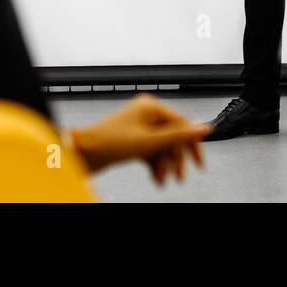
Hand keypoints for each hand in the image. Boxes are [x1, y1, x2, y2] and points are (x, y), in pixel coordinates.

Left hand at [68, 93, 209, 184]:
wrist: (83, 152)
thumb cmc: (108, 142)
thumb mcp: (150, 141)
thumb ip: (178, 135)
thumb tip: (203, 128)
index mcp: (152, 107)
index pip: (182, 124)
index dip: (192, 144)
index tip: (198, 162)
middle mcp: (146, 114)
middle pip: (172, 137)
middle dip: (175, 159)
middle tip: (179, 176)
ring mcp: (139, 128)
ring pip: (161, 147)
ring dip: (164, 164)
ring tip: (164, 179)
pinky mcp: (132, 140)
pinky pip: (151, 151)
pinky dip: (154, 165)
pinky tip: (156, 177)